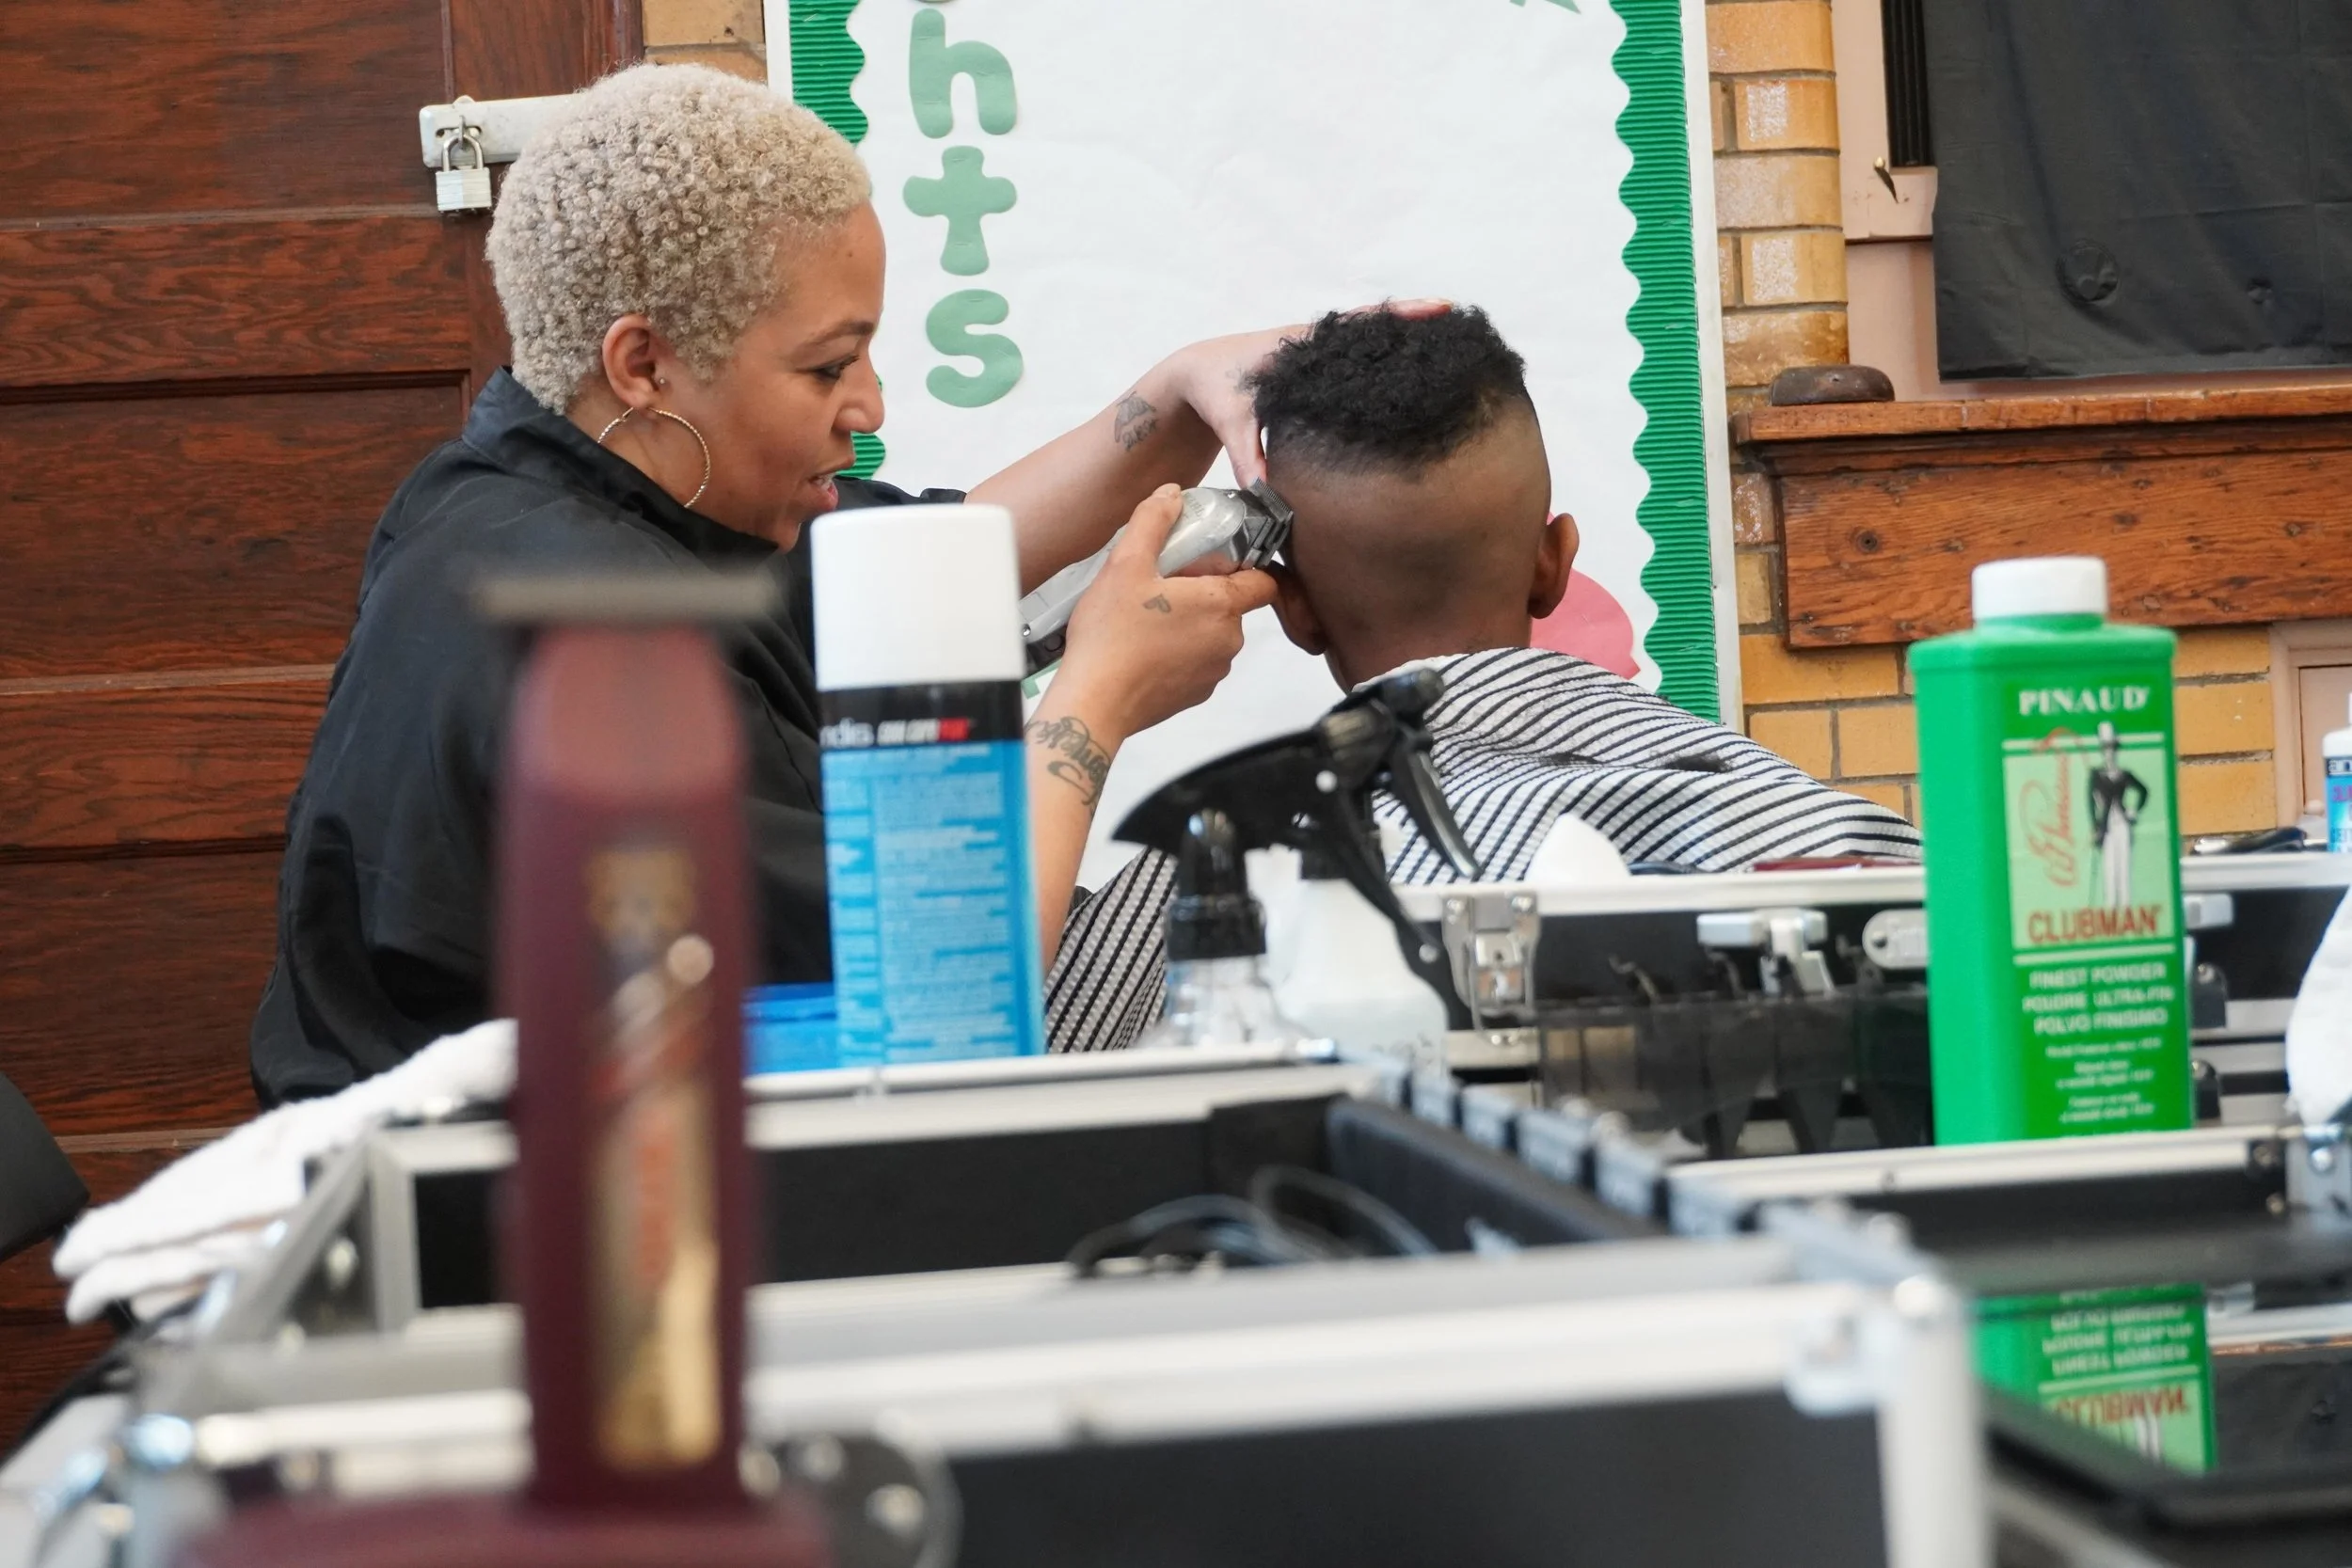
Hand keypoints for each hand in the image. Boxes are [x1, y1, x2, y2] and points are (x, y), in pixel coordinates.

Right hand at [1050, 485, 1277, 740]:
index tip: (1211, 562)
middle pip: (1231, 606)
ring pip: (1212, 635)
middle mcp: (1228, 642)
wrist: (1094, 704)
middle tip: (1159, 585)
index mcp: (1221, 606)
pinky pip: (1195, 663)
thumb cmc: (1111, 635)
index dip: (1243, 566)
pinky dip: (1176, 653)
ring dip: (1188, 623)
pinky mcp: (1194, 696)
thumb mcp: (1125, 564)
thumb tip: (1171, 494)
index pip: (1263, 581)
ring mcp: (1213, 673)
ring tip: (1145, 618)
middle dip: (1202, 592)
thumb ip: (1153, 522)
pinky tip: (1141, 648)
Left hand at [1157, 299, 1451, 486]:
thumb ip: (1248, 452)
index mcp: (1305, 344)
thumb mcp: (1230, 418)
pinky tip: (1408, 388)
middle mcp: (1318, 346)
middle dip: (1416, 331)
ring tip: (1448, 359)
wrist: (1195, 378)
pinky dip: (1381, 373)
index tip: (1441, 309)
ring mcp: (1319, 361)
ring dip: (1402, 352)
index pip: (1362, 323)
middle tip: (1460, 333)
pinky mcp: (1316, 380)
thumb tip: (1265, 492)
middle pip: (1376, 332)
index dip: (1402, 315)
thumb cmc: (1214, 389)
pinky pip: (1356, 370)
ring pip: (1369, 352)